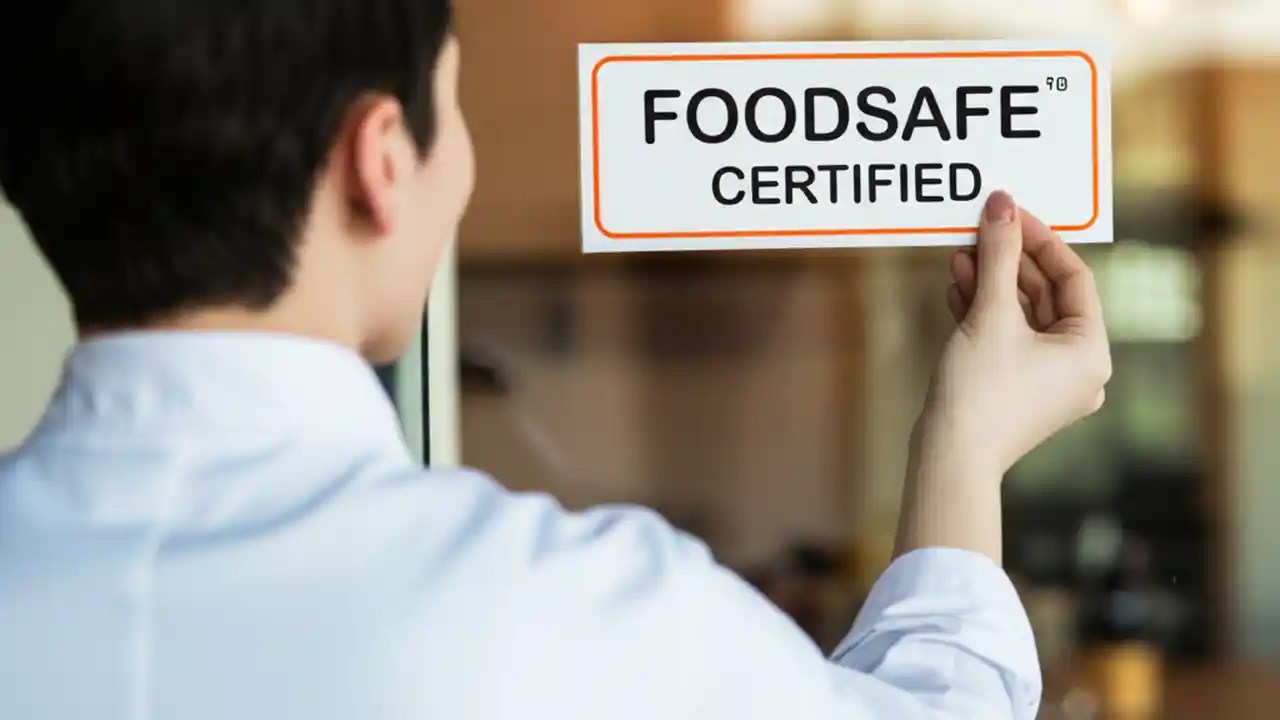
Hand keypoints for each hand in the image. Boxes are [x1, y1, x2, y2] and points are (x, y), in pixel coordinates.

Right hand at [921, 190, 1111, 476]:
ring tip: (960, 256)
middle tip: (980, 229)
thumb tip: (1001, 206)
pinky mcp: (1016, 389)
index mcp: (1091, 351)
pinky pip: (1007, 338)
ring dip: (990, 283)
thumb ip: (999, 254)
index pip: (1073, 277)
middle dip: (1008, 261)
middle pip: (1046, 295)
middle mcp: (1078, 368)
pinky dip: (984, 312)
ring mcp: (1047, 382)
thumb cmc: (980, 392)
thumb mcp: (991, 313)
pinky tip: (957, 287)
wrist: (950, 457)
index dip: (1040, 239)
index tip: (1009, 212)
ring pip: (1022, 316)